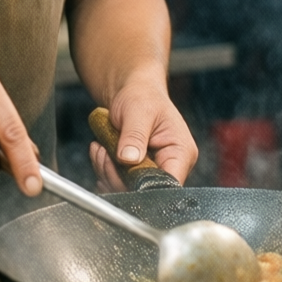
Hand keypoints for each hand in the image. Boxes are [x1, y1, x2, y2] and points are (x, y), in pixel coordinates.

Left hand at [88, 75, 196, 192]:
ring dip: (107, 171)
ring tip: (102, 147)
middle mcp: (170, 166)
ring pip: (126, 189)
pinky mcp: (135, 173)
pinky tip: (100, 152)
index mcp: (181, 152)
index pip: (168, 184)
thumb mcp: (138, 111)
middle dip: (118, 175)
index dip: (143, 184)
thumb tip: (130, 160)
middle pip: (144, 191)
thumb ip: (135, 135)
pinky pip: (116, 182)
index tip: (121, 167)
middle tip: (104, 152)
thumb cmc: (142, 95)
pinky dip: (104, 170)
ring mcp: (152, 171)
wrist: (130, 90)